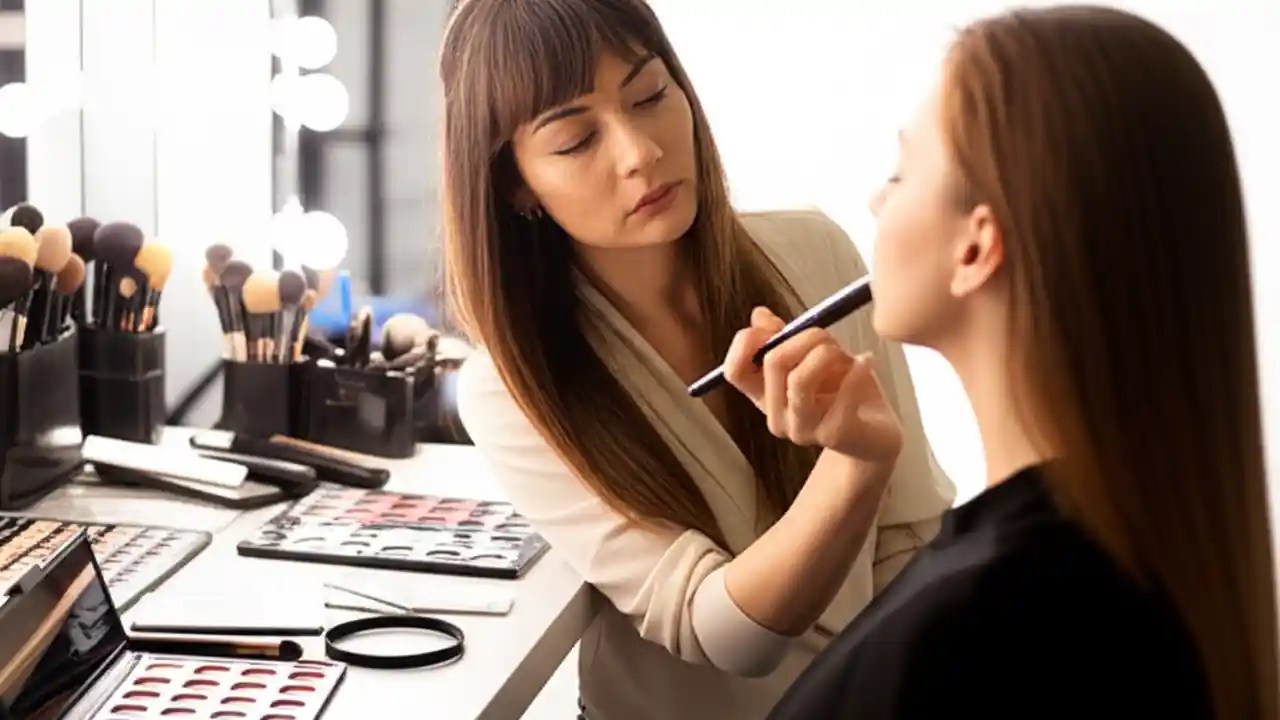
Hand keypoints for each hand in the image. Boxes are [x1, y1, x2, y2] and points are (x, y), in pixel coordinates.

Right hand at [722, 307, 902, 465]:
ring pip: (800, 379)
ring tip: (846, 354)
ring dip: (826, 353)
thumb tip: (759, 314)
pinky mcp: (832, 435)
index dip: (748, 341)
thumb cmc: (843, 392)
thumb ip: (785, 339)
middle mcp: (777, 417)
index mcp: (765, 397)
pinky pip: (841, 394)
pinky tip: (866, 361)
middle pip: (773, 362)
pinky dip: (857, 370)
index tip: (775, 326)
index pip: (735, 371)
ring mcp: (802, 431)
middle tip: (827, 336)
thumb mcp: (812, 359)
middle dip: (804, 337)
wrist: (877, 434)